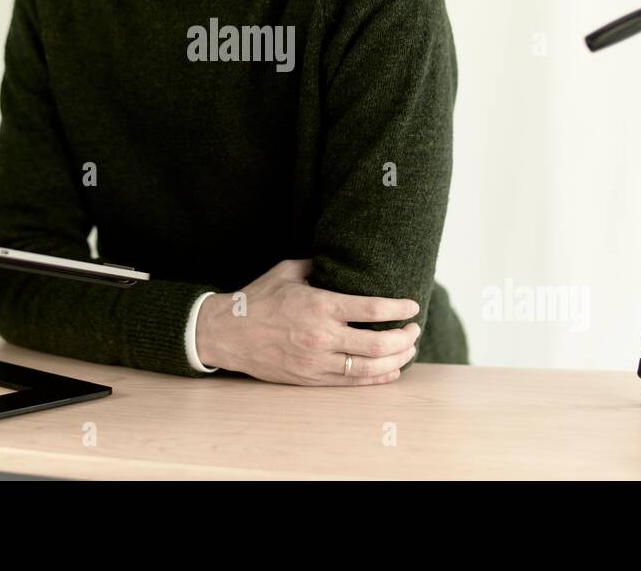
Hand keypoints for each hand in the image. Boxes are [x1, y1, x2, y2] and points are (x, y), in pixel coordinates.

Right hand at [195, 258, 421, 384]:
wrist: (227, 334)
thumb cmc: (257, 299)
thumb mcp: (288, 271)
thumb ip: (319, 265)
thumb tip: (344, 257)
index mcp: (319, 306)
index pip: (372, 310)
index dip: (399, 309)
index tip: (412, 305)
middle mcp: (321, 337)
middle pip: (379, 344)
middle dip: (405, 337)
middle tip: (414, 329)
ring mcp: (317, 362)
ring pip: (370, 368)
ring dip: (397, 359)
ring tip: (408, 348)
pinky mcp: (311, 379)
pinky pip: (352, 383)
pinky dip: (378, 378)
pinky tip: (391, 370)